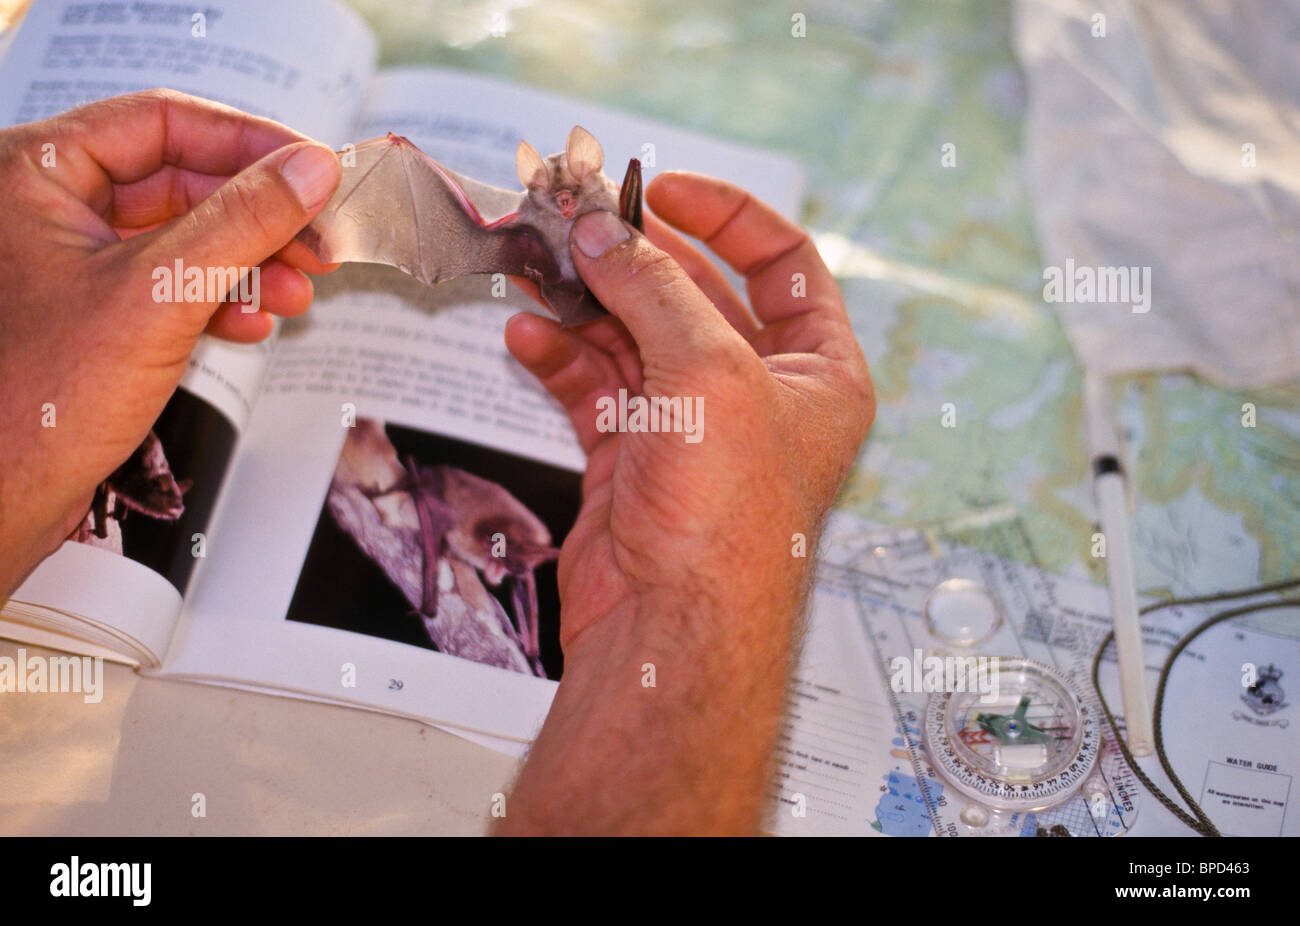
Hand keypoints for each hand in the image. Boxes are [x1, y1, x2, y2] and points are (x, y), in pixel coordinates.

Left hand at [0, 89, 340, 596]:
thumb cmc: (40, 399)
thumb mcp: (161, 293)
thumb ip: (243, 222)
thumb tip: (313, 169)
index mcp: (35, 171)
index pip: (162, 121)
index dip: (248, 142)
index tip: (314, 170)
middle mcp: (46, 207)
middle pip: (179, 182)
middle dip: (258, 218)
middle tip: (320, 243)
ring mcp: (67, 263)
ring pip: (181, 239)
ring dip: (248, 265)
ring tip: (298, 296)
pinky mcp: (89, 315)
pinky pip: (168, 287)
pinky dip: (217, 302)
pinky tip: (252, 328)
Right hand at [500, 173, 872, 832]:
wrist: (671, 631)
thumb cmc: (727, 517)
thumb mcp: (707, 371)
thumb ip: (652, 287)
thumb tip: (605, 232)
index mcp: (816, 371)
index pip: (786, 263)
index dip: (729, 216)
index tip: (661, 188)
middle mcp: (760, 395)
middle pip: (695, 296)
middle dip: (635, 256)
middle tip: (577, 220)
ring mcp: (693, 427)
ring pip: (635, 338)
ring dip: (587, 301)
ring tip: (536, 263)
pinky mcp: (634, 459)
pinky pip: (594, 388)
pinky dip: (561, 358)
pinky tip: (527, 334)